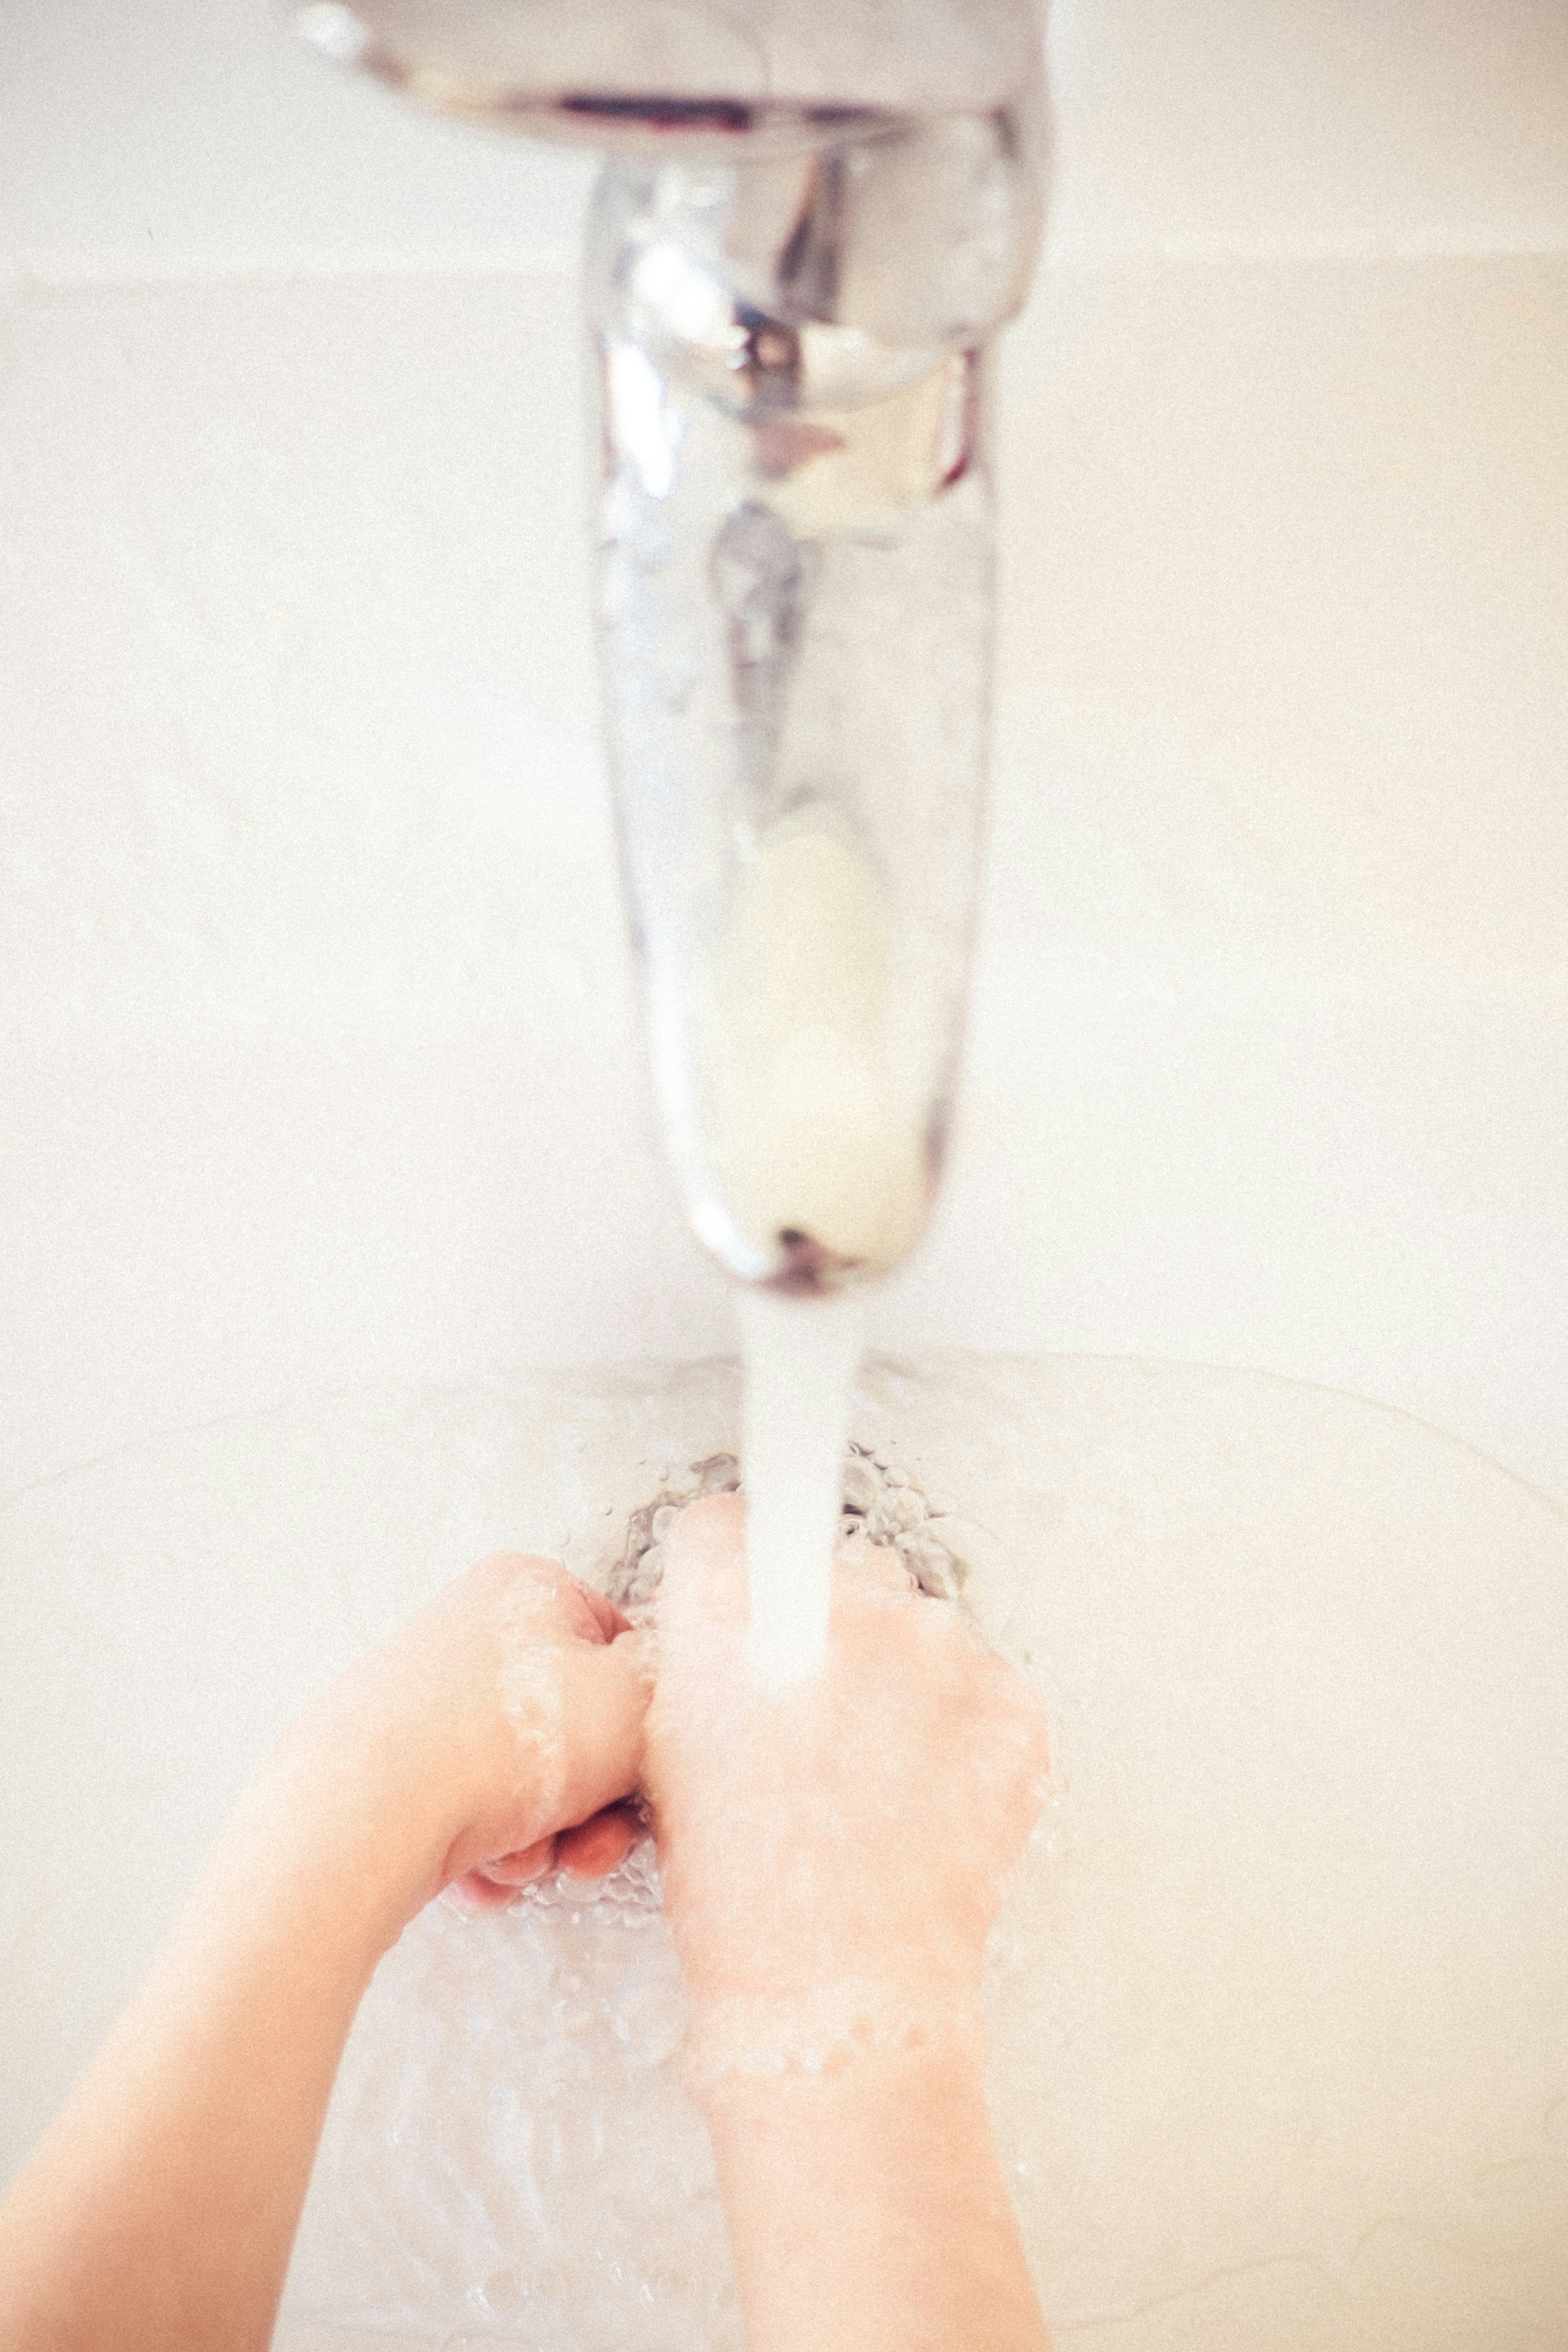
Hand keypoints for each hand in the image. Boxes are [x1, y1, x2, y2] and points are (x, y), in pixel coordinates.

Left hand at [274, 1551, 651, 1930]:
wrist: (363, 1816)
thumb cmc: (500, 1743)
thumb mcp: (634, 1701)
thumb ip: (673, 1689)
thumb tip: (670, 1697)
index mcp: (529, 1590)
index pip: (622, 1653)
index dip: (645, 1727)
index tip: (644, 1779)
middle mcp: (472, 1633)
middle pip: (576, 1731)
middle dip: (595, 1807)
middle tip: (593, 1848)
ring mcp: (428, 1702)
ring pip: (527, 1785)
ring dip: (547, 1837)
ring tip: (525, 1860)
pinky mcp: (394, 1769)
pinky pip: (472, 1815)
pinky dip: (491, 1853)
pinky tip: (483, 1873)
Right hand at [642, 1494, 1048, 2085]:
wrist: (837, 1992)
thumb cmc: (741, 1898)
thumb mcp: (669, 1763)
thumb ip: (703, 1667)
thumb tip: (739, 1629)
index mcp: (727, 1612)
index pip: (731, 1526)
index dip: (738, 1567)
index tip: (755, 1593)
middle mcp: (834, 1600)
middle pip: (836, 1569)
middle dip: (829, 1631)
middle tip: (816, 1726)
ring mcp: (933, 1643)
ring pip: (917, 1627)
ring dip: (901, 1680)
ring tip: (876, 1779)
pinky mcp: (1008, 1694)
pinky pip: (985, 1685)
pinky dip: (964, 1731)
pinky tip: (926, 1799)